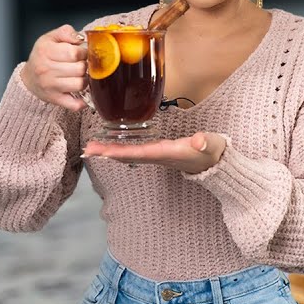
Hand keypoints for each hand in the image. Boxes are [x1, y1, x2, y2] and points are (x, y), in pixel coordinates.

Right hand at [21, 25, 87, 111]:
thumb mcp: (50, 38)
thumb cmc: (43, 56)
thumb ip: (66, 32)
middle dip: (84, 65)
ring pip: (81, 84)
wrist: (29, 78)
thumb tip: (80, 38)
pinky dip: (82, 103)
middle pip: (80, 68)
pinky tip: (82, 96)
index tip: (81, 53)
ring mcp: (50, 86)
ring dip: (84, 80)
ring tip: (78, 76)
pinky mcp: (55, 99)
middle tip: (80, 64)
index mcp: (45, 51)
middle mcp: (45, 69)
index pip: (75, 52)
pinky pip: (75, 105)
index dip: (83, 52)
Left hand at [84, 132, 226, 174]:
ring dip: (110, 152)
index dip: (120, 152)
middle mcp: (158, 156)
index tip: (102, 151)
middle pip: (128, 156)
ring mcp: (156, 156)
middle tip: (87, 149)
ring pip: (128, 155)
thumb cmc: (212, 151)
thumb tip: (198, 141)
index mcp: (167, 153)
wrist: (216, 162)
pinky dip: (119, 150)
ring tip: (92, 148)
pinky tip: (110, 147)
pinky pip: (133, 153)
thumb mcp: (212, 145)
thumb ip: (206, 142)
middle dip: (108, 153)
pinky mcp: (157, 152)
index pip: (139, 152)